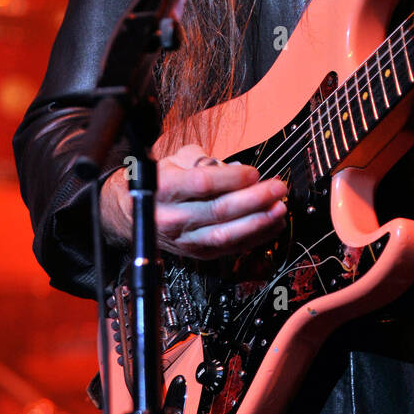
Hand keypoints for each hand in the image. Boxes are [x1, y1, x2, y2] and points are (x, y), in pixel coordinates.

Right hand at [100, 142, 287, 260]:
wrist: (133, 214)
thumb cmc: (159, 181)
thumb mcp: (173, 160)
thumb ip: (202, 160)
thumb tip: (233, 168)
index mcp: (163, 189)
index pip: (202, 184)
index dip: (232, 178)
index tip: (254, 171)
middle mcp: (172, 217)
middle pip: (219, 211)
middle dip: (254, 199)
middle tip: (277, 188)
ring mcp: (184, 239)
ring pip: (225, 235)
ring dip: (258, 222)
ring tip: (280, 208)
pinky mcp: (196, 254)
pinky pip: (230, 248)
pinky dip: (255, 237)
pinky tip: (272, 224)